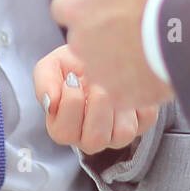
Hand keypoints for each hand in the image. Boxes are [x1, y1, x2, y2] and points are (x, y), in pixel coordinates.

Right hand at [33, 44, 158, 154]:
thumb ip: (44, 82)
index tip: (71, 79)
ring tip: (111, 83)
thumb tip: (49, 102)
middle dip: (96, 105)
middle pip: (94, 139)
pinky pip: (145, 119)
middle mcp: (90, 138)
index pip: (64, 133)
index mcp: (63, 128)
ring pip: (122, 134)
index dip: (69, 103)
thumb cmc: (72, 63)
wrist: (98, 51)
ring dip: (117, 103)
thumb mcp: (50, 66)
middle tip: (94, 82)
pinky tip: (126, 85)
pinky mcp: (141, 124)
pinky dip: (138, 98)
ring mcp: (116, 135)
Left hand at [49, 0, 185, 108]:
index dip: (85, 6)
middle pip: (82, 39)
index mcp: (76, 8)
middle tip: (132, 27)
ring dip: (116, 60)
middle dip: (101, 34)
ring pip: (101, 66)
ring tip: (147, 49)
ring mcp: (99, 71)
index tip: (106, 6)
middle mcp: (79, 42)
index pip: (64, 9)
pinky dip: (134, 82)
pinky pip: (122, 89)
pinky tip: (153, 68)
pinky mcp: (121, 95)